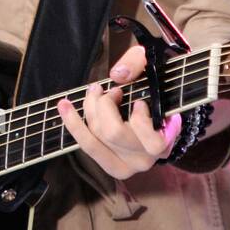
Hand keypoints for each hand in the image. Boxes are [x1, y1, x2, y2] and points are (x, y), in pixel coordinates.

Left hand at [56, 43, 181, 178]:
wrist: (160, 114)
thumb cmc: (158, 86)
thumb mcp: (154, 66)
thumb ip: (139, 63)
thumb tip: (118, 75)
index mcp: (165, 142)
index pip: (152, 141)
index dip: (140, 119)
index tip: (139, 102)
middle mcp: (146, 159)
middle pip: (114, 133)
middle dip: (105, 105)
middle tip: (112, 90)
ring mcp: (126, 165)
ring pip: (97, 138)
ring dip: (89, 110)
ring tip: (93, 91)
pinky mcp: (109, 164)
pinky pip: (87, 145)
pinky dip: (74, 124)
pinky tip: (64, 105)